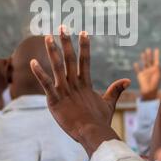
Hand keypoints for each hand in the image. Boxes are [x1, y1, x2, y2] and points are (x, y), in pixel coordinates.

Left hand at [30, 27, 130, 155]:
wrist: (93, 134)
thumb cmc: (100, 121)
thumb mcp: (108, 104)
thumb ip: (115, 90)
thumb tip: (127, 80)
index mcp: (86, 84)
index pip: (85, 60)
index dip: (84, 45)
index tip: (83, 32)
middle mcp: (75, 84)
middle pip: (70, 58)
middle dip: (66, 42)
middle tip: (62, 27)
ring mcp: (64, 90)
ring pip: (58, 67)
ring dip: (52, 51)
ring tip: (47, 36)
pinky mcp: (55, 100)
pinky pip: (45, 84)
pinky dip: (39, 72)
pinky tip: (33, 61)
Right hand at [134, 48, 160, 100]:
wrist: (150, 90)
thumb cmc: (155, 83)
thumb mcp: (158, 74)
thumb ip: (157, 68)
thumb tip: (157, 63)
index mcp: (156, 70)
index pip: (156, 60)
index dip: (156, 55)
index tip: (156, 49)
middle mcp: (151, 70)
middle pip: (149, 61)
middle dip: (149, 55)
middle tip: (148, 49)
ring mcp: (145, 73)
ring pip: (144, 64)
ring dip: (143, 59)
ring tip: (142, 53)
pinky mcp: (140, 76)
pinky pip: (138, 70)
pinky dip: (136, 67)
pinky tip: (135, 63)